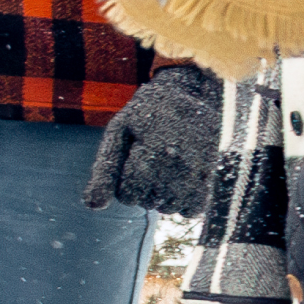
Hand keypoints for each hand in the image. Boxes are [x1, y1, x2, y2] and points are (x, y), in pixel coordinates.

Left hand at [81, 63, 225, 216]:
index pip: (127, 196)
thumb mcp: (119, 133)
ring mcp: (196, 175)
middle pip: (147, 202)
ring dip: (163, 194)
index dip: (125, 178)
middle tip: (153, 153)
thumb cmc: (148, 112)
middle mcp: (176, 169)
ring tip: (167, 163)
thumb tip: (93, 206)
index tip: (134, 154)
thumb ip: (104, 172)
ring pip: (169, 208)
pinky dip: (184, 201)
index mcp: (150, 156)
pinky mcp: (210, 177)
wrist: (191, 93)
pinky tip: (180, 179)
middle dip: (144, 185)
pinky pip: (193, 210)